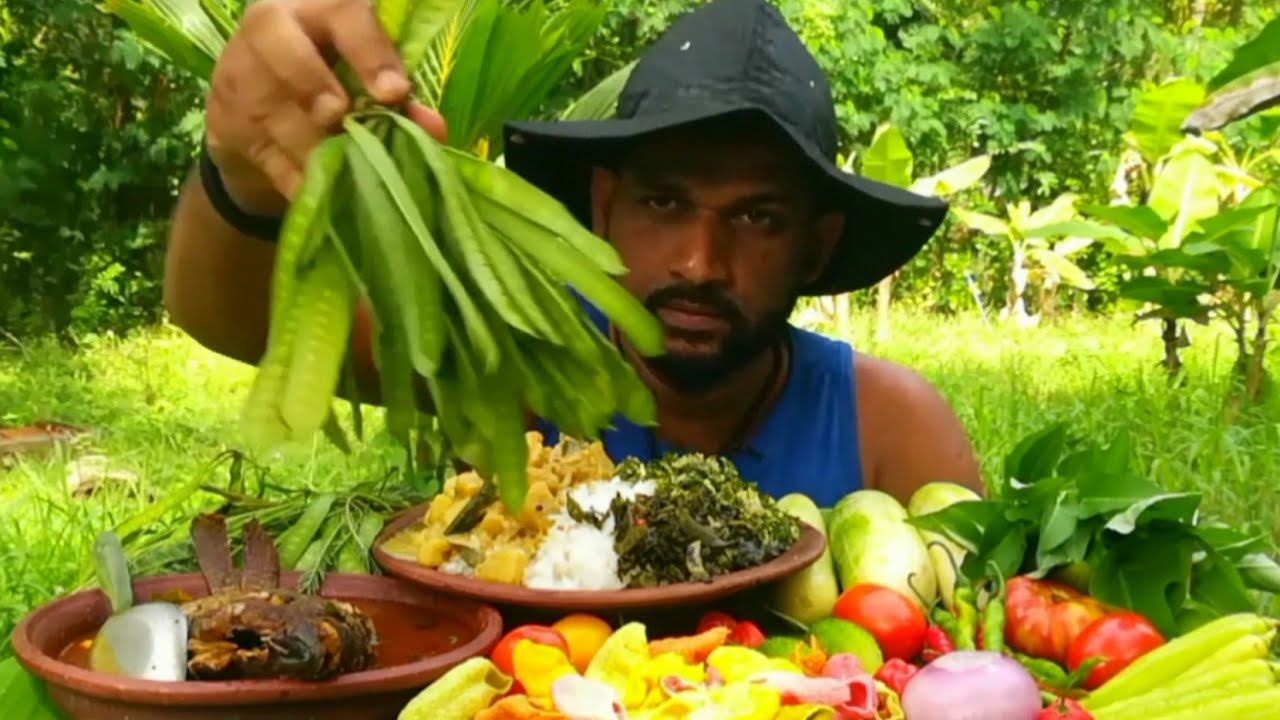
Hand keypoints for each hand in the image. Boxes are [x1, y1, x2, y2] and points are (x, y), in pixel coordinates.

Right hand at [204, 0, 447, 213]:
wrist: (267, 108)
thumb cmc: (335, 78)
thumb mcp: (366, 76)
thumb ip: (398, 96)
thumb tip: (433, 128)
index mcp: (317, 7)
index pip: (342, 11)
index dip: (369, 50)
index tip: (394, 92)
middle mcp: (270, 28)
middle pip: (276, 40)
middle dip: (311, 81)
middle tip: (339, 116)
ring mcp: (240, 74)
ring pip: (266, 104)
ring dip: (306, 141)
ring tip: (339, 166)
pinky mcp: (225, 120)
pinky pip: (259, 150)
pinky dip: (291, 176)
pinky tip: (316, 189)